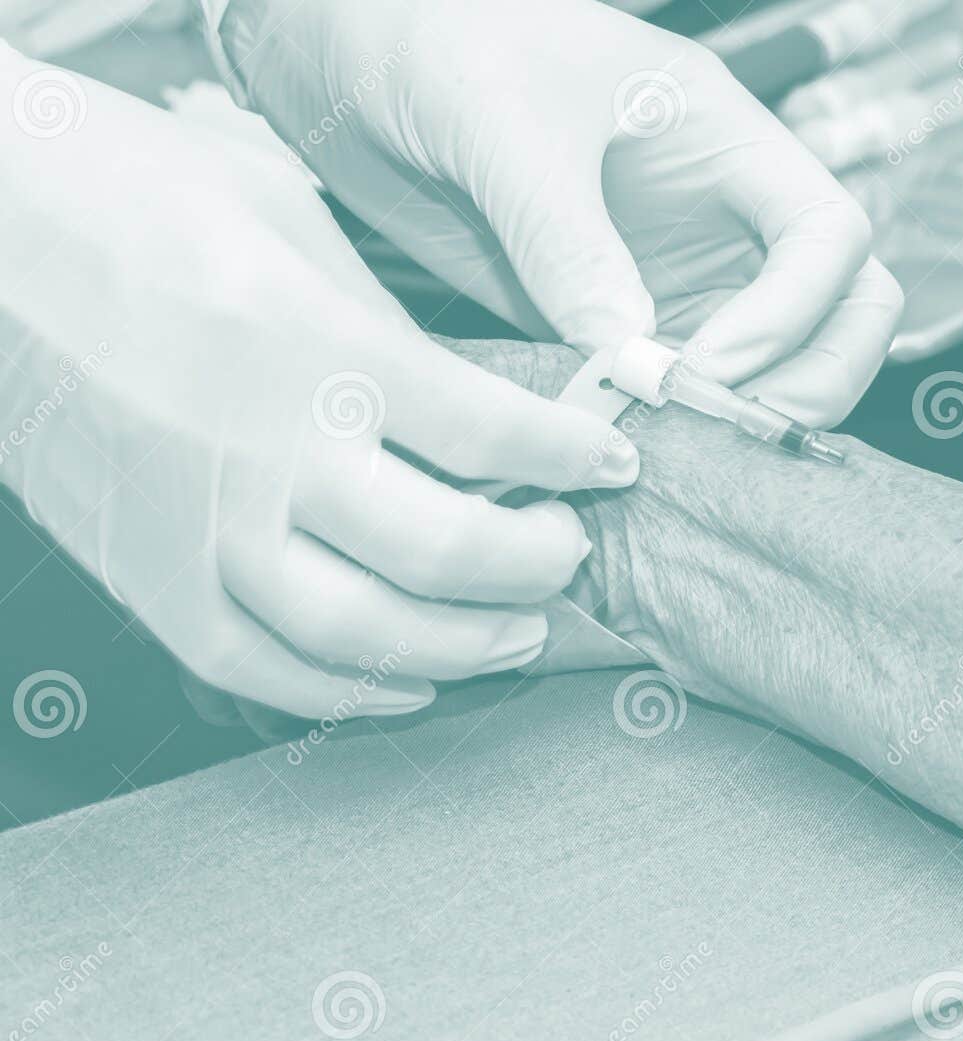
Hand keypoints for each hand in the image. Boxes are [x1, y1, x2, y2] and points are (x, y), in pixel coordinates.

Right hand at [0, 50, 635, 718]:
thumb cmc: (123, 197)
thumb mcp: (283, 220)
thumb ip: (385, 327)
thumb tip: (478, 410)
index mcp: (309, 341)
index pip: (487, 429)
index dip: (573, 456)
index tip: (612, 462)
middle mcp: (258, 444)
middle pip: (441, 549)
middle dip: (536, 565)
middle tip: (568, 553)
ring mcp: (194, 522)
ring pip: (358, 632)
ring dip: (463, 645)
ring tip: (518, 632)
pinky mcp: (140, 571)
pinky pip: (254, 666)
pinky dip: (343, 693)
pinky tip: (404, 682)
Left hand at [213, 0, 903, 428]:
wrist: (342, 58)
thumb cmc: (431, 38)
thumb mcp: (500, 120)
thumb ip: (565, 234)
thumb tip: (628, 353)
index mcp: (722, 140)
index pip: (831, 235)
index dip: (794, 312)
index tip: (704, 364)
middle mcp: (716, 217)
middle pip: (840, 311)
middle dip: (806, 380)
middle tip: (717, 431)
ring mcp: (668, 277)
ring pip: (771, 366)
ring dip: (741, 418)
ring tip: (662, 449)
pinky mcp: (605, 325)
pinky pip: (669, 392)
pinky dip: (663, 432)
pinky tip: (610, 450)